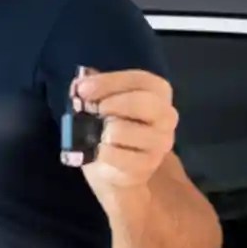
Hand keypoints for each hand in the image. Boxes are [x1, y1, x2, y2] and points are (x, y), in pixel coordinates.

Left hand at [74, 69, 178, 193]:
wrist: (114, 167)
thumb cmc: (108, 124)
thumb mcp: (99, 100)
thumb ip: (92, 88)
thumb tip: (80, 81)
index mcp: (158, 91)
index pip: (140, 79)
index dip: (108, 82)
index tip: (82, 89)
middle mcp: (166, 115)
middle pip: (143, 103)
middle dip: (111, 104)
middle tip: (92, 110)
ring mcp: (160, 143)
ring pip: (124, 131)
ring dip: (101, 131)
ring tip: (96, 133)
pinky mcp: (146, 165)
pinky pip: (116, 155)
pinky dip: (101, 152)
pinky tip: (98, 150)